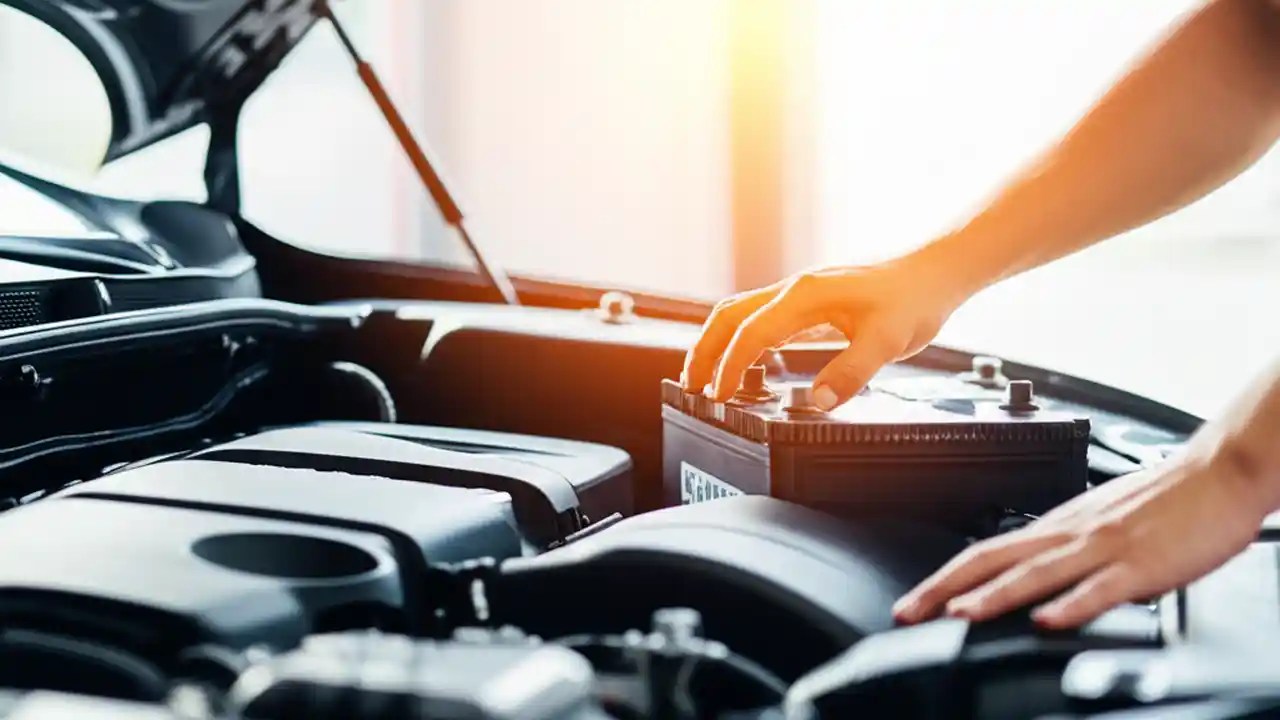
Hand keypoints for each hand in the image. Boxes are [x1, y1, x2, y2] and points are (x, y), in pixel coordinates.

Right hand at [681, 254, 969, 408]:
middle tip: (690, 386)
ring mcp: (799, 294)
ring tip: (704, 376)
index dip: (729, 366)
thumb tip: (817, 401)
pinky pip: (760, 318)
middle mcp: (794, 290)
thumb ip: (851, 372)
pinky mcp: (808, 303)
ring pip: (739, 314)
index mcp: (805, 294)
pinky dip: (740, 340)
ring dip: (717, 343)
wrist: (935, 273)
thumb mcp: (888, 341)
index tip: (719, 396)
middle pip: (728, 316)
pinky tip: (744, 361)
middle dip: (704, 351)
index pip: (750, 332)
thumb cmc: (914, 298)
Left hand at [893, 447, 1272, 628]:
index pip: (984, 551)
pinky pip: (1099, 587)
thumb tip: (1027, 581)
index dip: (942, 577)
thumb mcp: (1097, 526)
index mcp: (1057, 526)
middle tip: (907, 613)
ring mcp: (1102, 548)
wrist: (1218, 473)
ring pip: (1035, 572)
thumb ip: (1062, 552)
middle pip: (992, 559)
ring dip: (993, 594)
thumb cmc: (1163, 502)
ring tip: (959, 614)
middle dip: (944, 589)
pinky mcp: (1140, 564)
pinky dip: (1069, 604)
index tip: (912, 602)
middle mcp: (1069, 534)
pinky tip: (1046, 620)